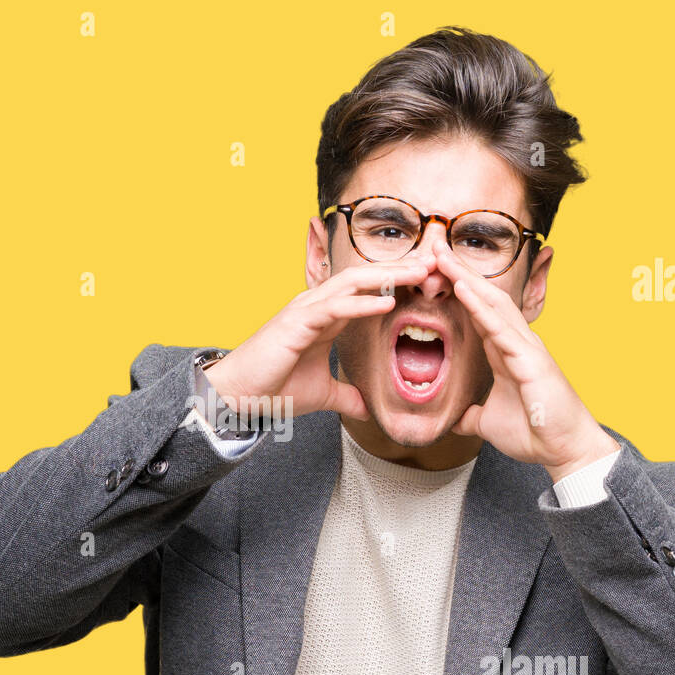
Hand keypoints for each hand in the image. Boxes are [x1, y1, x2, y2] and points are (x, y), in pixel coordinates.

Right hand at [204, 260, 428, 420]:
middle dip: (400, 270)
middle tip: (435, 264)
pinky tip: (387, 301)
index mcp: (325, 317)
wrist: (239, 397)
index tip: (429, 282)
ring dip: (388, 277)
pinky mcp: (296, 323)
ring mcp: (305, 310)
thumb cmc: (274, 389)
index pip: (368, 291)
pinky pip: (334, 306)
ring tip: (420, 274)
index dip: (399, 283)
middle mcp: (316, 306)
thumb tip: (369, 410)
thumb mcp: (323, 394)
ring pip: (352, 283)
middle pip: (365, 278)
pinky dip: (362, 303)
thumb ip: (348, 397)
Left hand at [433, 241, 619, 480]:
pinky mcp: (531, 361)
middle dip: (459, 272)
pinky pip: (501, 329)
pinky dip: (481, 308)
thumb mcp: (488, 422)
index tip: (434, 270)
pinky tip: (464, 289)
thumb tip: (457, 419)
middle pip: (485, 298)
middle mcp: (516, 343)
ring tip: (443, 257)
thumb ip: (471, 415)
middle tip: (434, 247)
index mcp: (504, 352)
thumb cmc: (535, 432)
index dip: (457, 289)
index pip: (477, 312)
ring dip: (466, 279)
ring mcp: (526, 348)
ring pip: (493, 305)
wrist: (564, 450)